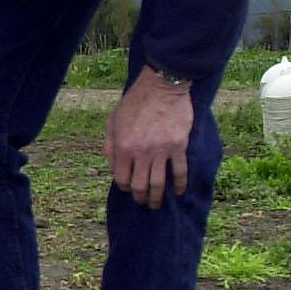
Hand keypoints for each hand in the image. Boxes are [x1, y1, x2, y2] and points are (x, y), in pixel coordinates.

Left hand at [104, 67, 193, 208]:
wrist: (162, 86)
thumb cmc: (135, 102)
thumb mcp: (113, 121)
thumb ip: (110, 145)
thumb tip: (113, 167)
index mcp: (123, 147)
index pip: (122, 179)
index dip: (125, 187)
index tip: (129, 188)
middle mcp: (141, 152)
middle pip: (140, 186)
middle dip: (141, 198)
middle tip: (144, 202)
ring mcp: (161, 150)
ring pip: (159, 184)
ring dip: (157, 198)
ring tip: (157, 203)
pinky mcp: (179, 146)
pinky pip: (180, 171)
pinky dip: (179, 185)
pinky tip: (178, 191)